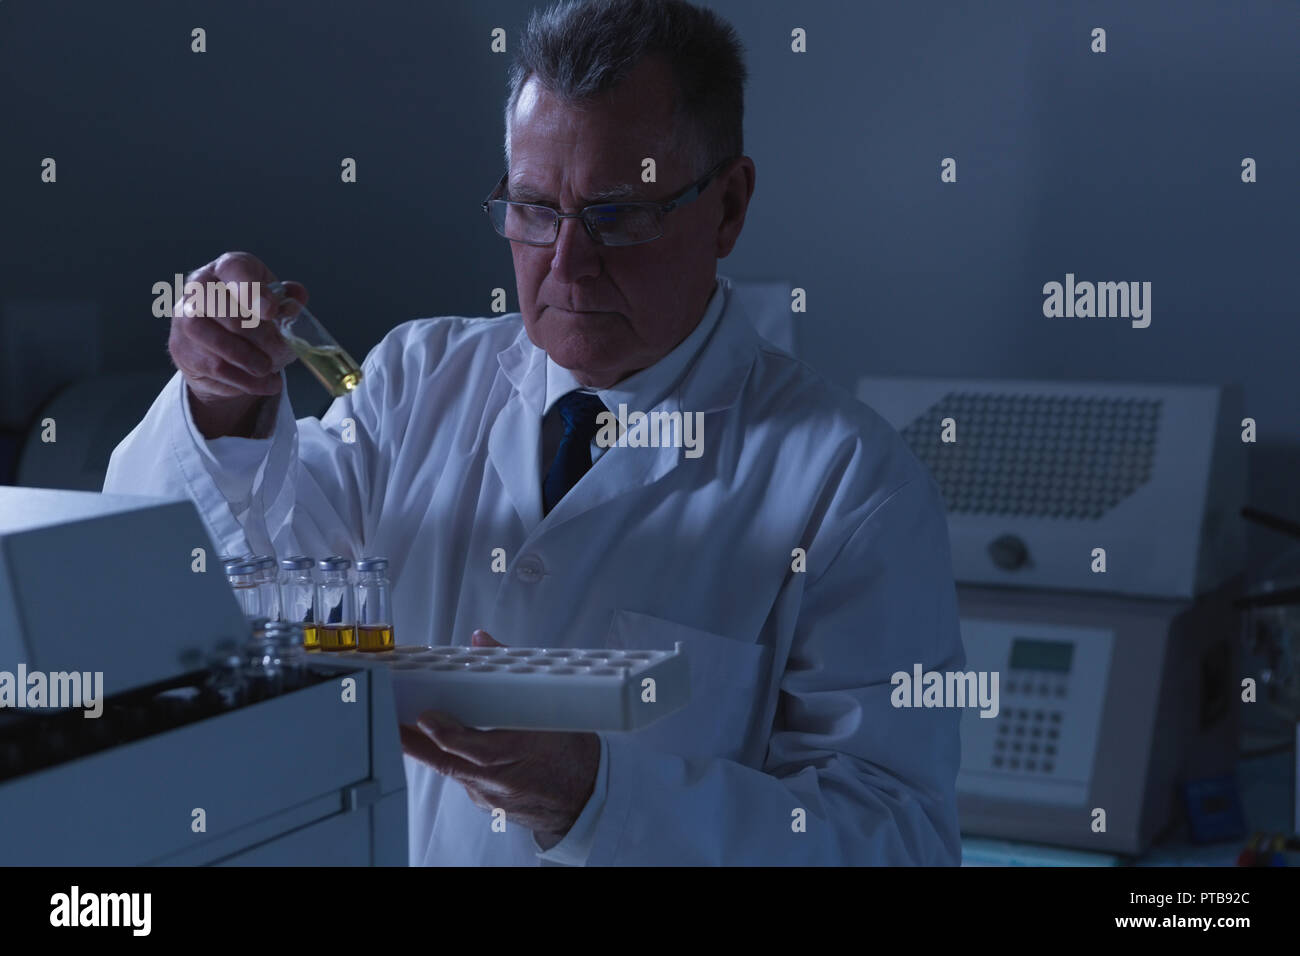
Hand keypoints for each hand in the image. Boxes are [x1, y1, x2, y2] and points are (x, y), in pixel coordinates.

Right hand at [169, 251, 305, 435]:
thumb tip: (297, 297)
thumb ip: (289, 301)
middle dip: (256, 332)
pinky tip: (266, 383)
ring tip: (269, 368)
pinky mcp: (183, 350)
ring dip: (250, 359)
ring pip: (216, 341)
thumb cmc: (253, 319)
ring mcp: (186, 320)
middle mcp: (199, 288)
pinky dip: (247, 380)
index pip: (234, 268)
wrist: (223, 349)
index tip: (272, 312)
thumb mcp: (275, 306)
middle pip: (220, 306)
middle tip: (277, 347)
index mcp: (227, 269)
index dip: (253, 290)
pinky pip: (217, 369)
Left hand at [399, 629, 600, 848]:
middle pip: (451, 762)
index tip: (427, 718)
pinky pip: (461, 779)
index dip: (449, 734)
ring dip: (428, 749)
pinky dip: (449, 761)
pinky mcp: (485, 802)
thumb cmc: (570, 751)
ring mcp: (490, 795)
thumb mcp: (550, 706)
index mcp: (524, 751)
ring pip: (452, 771)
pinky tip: (436, 746)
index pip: (480, 748)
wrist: (585, 795)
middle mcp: (503, 780)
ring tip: (401, 726)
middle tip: (391, 720)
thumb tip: (483, 641)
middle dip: (416, 741)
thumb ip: (510, 669)